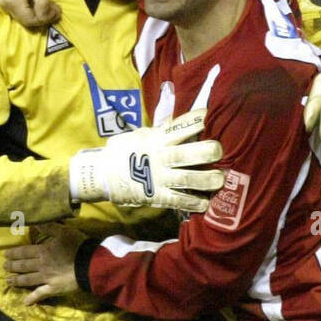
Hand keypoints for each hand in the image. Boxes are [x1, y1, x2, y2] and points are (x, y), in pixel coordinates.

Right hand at [0, 0, 57, 28]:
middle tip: (55, 9)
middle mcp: (4, 5)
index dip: (47, 19)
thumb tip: (49, 17)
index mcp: (12, 2)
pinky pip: (17, 10)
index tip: (58, 10)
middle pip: (26, 21)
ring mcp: (1, 2)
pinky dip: (29, 9)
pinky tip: (36, 1)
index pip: (32, 21)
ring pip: (22, 16)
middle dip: (42, 17)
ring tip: (48, 5)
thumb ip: (43, 4)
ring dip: (36, 14)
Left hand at [4, 223, 85, 304]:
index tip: (5, 255)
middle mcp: (41, 265)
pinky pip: (41, 294)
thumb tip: (34, 221)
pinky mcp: (53, 289)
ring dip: (17, 281)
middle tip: (4, 267)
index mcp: (43, 251)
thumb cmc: (78, 246)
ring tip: (8, 281)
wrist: (90, 264)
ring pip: (28, 280)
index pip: (24, 252)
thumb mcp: (64, 231)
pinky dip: (33, 299)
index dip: (14, 253)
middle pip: (23, 266)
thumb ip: (48, 227)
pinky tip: (25, 302)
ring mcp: (46, 278)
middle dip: (12, 266)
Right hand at [68, 107, 223, 212]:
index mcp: (157, 139)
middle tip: (219, 151)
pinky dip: (193, 203)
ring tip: (220, 180)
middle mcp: (161, 157)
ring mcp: (159, 178)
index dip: (197, 120)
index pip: (180, 126)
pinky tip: (205, 204)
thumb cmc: (122, 151)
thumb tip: (178, 121)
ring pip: (188, 179)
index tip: (212, 116)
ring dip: (207, 180)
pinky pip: (178, 201)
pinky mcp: (156, 196)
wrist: (100, 174)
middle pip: (187, 154)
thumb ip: (161, 131)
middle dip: (207, 152)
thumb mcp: (140, 135)